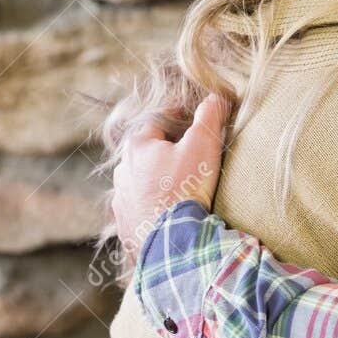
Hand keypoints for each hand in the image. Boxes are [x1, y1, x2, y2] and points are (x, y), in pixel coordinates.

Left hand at [112, 93, 229, 264]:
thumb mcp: (203, 144)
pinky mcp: (125, 224)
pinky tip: (166, 213)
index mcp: (137, 146)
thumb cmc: (185, 187)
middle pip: (146, 152)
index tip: (192, 117)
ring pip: (139, 181)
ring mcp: (121, 200)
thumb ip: (209, 117)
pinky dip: (151, 206)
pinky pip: (138, 209)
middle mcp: (123, 171)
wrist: (171, 239)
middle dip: (165, 150)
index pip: (157, 121)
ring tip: (177, 186)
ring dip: (155, 180)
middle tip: (188, 153)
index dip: (177, 116)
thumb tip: (216, 97)